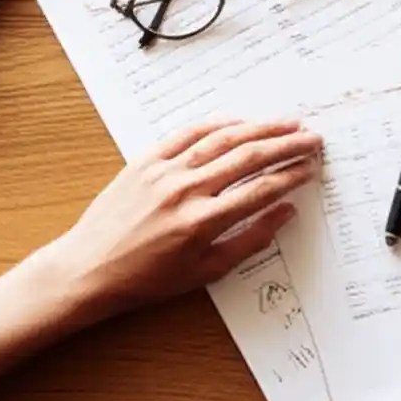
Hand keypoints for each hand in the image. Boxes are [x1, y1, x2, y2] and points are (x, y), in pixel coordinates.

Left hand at [39, 119, 321, 320]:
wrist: (89, 268)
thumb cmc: (145, 279)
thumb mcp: (204, 271)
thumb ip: (249, 240)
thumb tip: (285, 213)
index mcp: (202, 222)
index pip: (260, 190)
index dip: (291, 176)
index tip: (310, 167)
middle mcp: (185, 190)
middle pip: (248, 157)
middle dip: (286, 145)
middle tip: (311, 138)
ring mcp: (164, 171)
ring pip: (222, 139)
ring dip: (259, 128)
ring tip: (286, 123)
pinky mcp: (145, 160)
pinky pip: (187, 133)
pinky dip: (216, 124)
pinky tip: (239, 122)